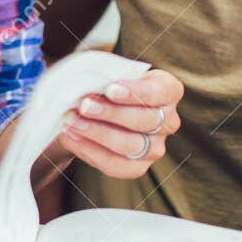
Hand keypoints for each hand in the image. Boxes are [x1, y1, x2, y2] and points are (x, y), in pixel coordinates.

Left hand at [43, 67, 183, 178]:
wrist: (99, 109)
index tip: (110, 89)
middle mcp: (168, 121)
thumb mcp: (110, 74)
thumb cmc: (108, 85)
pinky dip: (90, 150)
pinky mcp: (138, 167)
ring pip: (130, 145)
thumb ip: (103, 79)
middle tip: (84, 105)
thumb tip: (84, 86)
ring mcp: (156, 147)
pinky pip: (116, 164)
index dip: (136, 91)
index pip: (160, 92)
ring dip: (97, 133)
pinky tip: (73, 137)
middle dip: (111, 113)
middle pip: (145, 120)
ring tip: (73, 122)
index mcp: (168, 91)